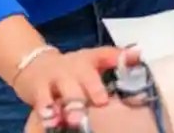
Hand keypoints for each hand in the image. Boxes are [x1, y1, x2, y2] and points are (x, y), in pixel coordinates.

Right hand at [13, 46, 139, 129]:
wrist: (33, 64)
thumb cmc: (72, 68)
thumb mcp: (93, 59)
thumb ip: (115, 58)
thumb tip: (139, 53)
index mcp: (89, 59)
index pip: (105, 56)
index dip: (118, 58)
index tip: (131, 65)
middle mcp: (73, 67)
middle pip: (83, 78)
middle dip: (92, 90)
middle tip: (102, 102)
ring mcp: (54, 79)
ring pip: (62, 92)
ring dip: (68, 105)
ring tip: (73, 118)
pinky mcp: (37, 91)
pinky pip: (42, 102)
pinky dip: (46, 112)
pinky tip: (51, 120)